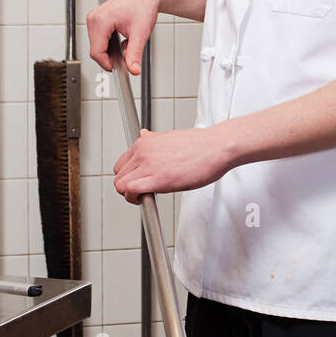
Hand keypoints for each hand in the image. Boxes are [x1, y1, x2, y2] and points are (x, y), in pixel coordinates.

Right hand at [86, 0, 162, 75]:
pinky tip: (121, 40)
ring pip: (97, 46)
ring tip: (127, 45)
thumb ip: (135, 54)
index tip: (120, 69)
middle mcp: (94, 18)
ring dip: (111, 51)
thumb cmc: (144, 6)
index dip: (108, 64)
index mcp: (100, 20)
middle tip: (128, 58)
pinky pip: (99, 39)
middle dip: (111, 57)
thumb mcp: (140, 33)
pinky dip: (110, 44)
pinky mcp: (97, 20)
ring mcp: (94, 18)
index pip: (96, 52)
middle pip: (96, 50)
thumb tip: (133, 69)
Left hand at [112, 127, 231, 201]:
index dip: (127, 176)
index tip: (137, 182)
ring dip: (128, 194)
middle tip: (141, 192)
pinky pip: (130, 190)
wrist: (217, 147)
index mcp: (145, 141)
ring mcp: (149, 164)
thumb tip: (143, 136)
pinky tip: (144, 200)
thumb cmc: (201, 145)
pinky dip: (133, 198)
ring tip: (142, 197)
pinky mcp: (158, 178)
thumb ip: (153, 140)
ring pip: (120, 184)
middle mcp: (143, 151)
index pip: (121, 163)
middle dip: (127, 186)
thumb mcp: (170, 136)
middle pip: (118, 175)